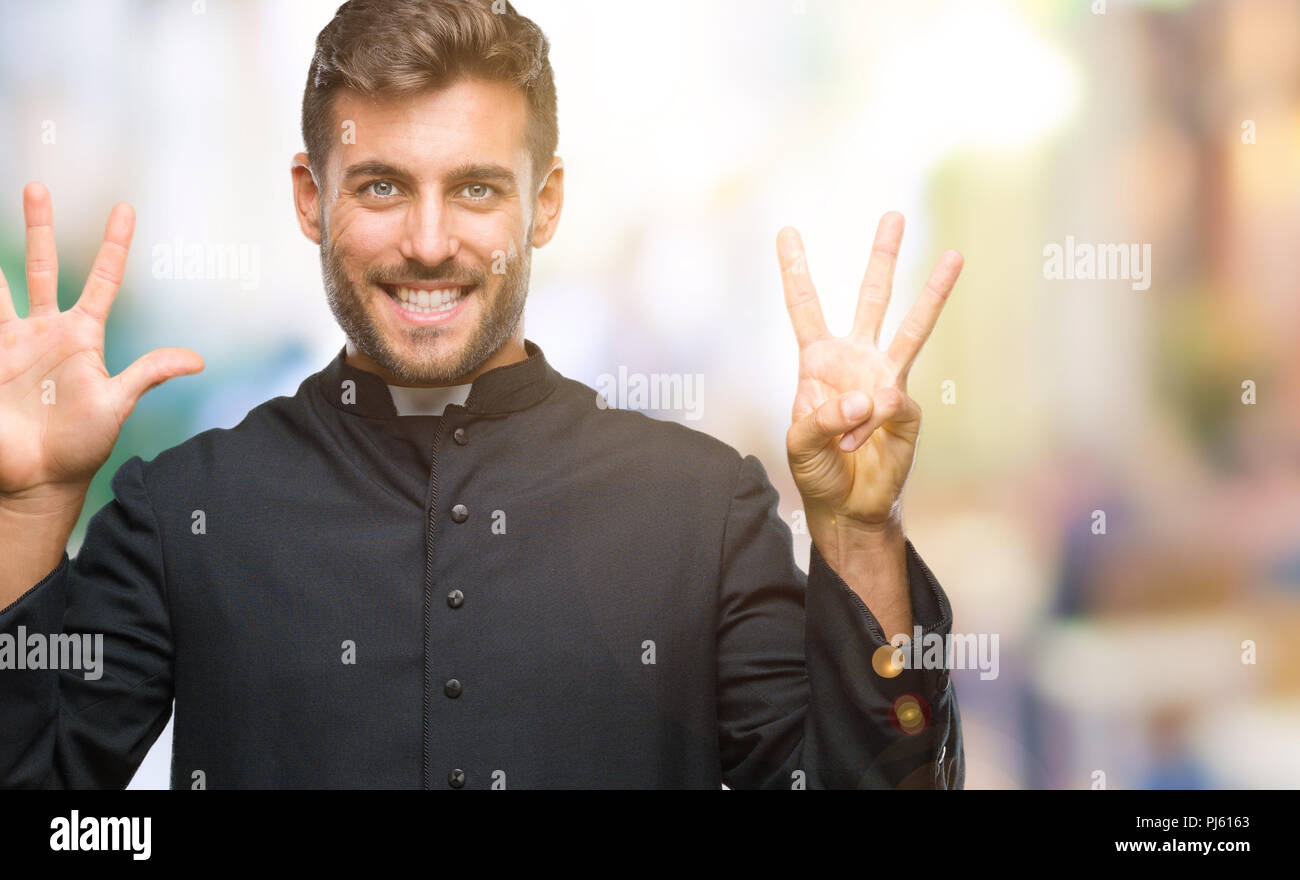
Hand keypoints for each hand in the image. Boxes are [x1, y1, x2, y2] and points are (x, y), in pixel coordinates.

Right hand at [0, 183, 202, 500]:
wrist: (38, 478)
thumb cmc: (80, 444)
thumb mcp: (117, 404)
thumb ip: (149, 373)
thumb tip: (198, 360)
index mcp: (83, 336)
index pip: (102, 279)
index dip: (114, 245)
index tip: (125, 209)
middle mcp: (47, 330)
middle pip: (43, 265)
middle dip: (39, 227)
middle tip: (37, 187)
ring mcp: (13, 341)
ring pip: (0, 283)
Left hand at [778, 212, 962, 537]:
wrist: (847, 505)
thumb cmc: (818, 468)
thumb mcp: (799, 442)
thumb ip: (824, 418)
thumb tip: (872, 397)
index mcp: (819, 361)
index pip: (805, 307)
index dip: (796, 270)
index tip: (787, 231)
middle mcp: (857, 360)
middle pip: (870, 299)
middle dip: (882, 257)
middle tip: (893, 214)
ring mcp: (886, 381)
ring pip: (913, 329)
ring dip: (933, 293)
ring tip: (956, 255)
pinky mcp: (907, 409)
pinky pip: (891, 406)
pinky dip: (869, 426)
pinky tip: (858, 443)